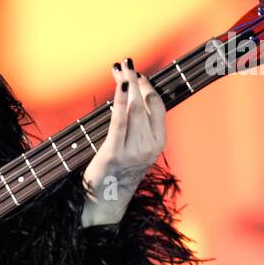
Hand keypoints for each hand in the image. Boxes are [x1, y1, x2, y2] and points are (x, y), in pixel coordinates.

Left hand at [80, 57, 166, 226]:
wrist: (104, 201)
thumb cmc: (116, 171)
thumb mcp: (134, 148)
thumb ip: (138, 127)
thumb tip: (133, 98)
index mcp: (158, 143)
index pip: (158, 106)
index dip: (148, 86)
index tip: (137, 73)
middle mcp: (150, 146)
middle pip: (146, 103)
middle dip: (136, 80)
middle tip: (126, 63)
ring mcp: (134, 151)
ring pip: (134, 109)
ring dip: (126, 84)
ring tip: (119, 67)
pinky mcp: (115, 153)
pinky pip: (120, 121)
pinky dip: (122, 100)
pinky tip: (121, 84)